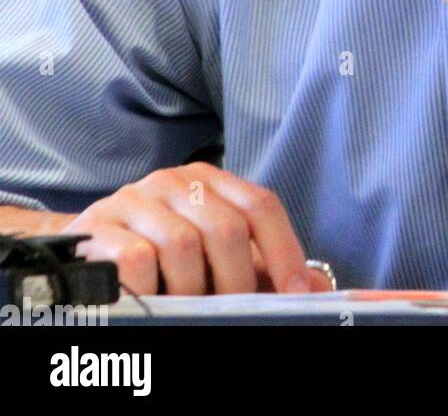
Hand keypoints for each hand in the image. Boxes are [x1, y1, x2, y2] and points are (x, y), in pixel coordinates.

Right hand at [57, 163, 332, 295]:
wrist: (86, 252)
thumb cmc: (160, 257)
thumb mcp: (212, 256)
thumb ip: (260, 268)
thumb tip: (314, 289)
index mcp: (209, 181)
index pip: (260, 204)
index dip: (284, 250)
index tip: (296, 294)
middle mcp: (174, 181)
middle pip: (225, 228)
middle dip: (237, 282)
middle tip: (234, 314)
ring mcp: (135, 199)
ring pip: (182, 245)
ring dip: (192, 291)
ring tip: (187, 309)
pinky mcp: (99, 225)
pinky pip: (137, 260)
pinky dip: (152, 290)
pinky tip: (152, 301)